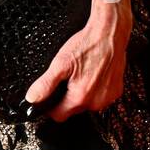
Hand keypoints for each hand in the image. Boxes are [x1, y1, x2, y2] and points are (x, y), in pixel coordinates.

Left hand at [23, 0, 132, 122]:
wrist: (109, 33)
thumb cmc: (87, 45)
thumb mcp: (60, 63)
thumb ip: (45, 84)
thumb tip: (32, 98)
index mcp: (80, 97)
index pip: (58, 115)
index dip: (50, 107)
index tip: (48, 97)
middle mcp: (96, 102)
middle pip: (73, 109)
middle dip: (66, 97)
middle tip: (66, 78)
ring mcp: (108, 98)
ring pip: (87, 103)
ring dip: (80, 92)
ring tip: (79, 73)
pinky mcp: (116, 91)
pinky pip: (100, 96)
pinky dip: (94, 88)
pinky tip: (91, 73)